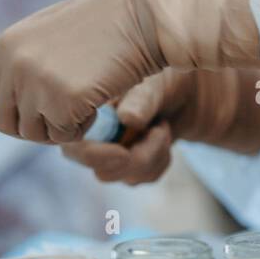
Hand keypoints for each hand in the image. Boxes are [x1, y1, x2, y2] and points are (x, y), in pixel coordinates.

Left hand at [0, 0, 259, 157]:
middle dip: (32, 125)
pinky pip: (64, 136)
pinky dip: (82, 127)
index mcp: (3, 48)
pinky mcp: (62, 99)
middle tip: (63, 104)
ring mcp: (35, 82)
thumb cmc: (95, 26)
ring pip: (34, 134)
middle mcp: (11, 65)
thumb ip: (1, 55)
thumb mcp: (38, 33)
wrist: (141, 18)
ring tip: (83, 90)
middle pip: (5, 124)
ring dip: (59, 126)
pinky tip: (98, 97)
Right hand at [60, 68, 259, 185]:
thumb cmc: (163, 80)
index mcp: (83, 112)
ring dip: (153, 155)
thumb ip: (141, 100)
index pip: (73, 146)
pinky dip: (160, 161)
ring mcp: (107, 155)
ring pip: (125, 177)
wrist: (186, 94)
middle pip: (101, 170)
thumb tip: (128, 119)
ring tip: (161, 127)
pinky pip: (142, 179)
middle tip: (158, 130)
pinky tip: (161, 138)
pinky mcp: (126, 167)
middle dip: (136, 157)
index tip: (124, 151)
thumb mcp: (154, 83)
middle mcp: (89, 136)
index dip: (94, 155)